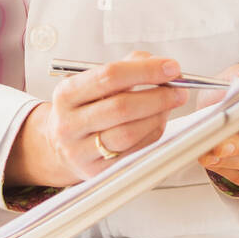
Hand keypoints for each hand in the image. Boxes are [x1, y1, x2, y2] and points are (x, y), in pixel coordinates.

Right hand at [6, 50, 188, 187]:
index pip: (109, 76)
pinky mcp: (97, 172)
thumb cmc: (84, 107)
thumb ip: (127, 66)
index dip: (145, 70)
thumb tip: (160, 64)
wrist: (59, 146)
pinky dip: (152, 134)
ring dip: (158, 116)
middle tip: (179, 89)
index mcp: (66, 94)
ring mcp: (81, 151)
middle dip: (158, 96)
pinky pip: (133, 152)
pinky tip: (159, 121)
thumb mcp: (93, 82)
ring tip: (171, 104)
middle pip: (121, 107)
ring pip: (129, 133)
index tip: (172, 67)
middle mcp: (69, 124)